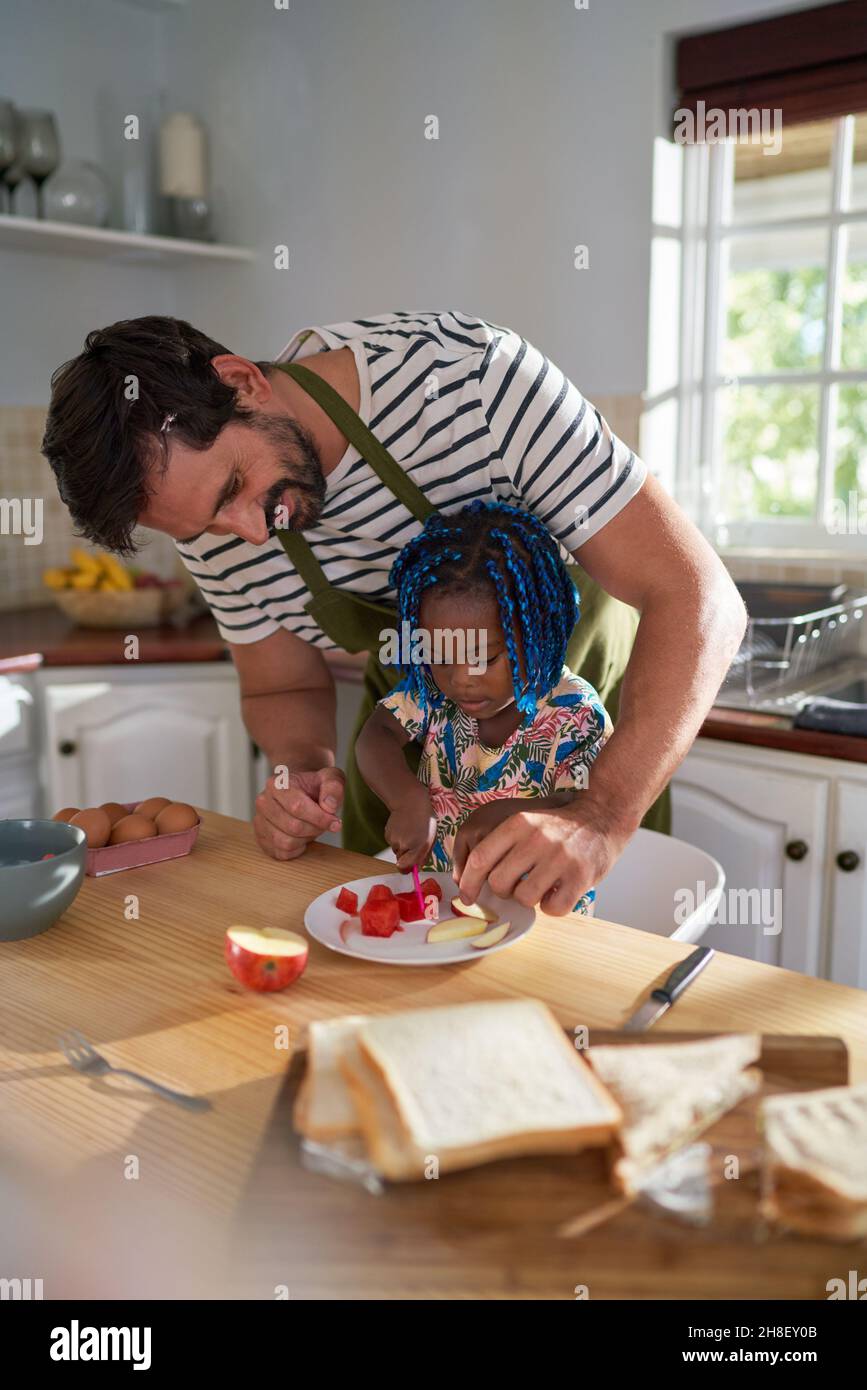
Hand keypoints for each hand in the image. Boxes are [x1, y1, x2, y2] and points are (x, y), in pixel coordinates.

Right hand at [253, 766, 344, 860]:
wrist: (302, 792)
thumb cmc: (315, 787)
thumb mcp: (331, 779)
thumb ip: (333, 788)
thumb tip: (329, 805)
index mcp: (277, 784)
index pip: (297, 807)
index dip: (319, 818)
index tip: (335, 822)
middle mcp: (263, 802)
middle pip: (293, 827)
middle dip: (315, 829)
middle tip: (324, 824)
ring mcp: (259, 820)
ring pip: (285, 842)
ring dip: (305, 839)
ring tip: (312, 829)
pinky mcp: (261, 837)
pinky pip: (281, 852)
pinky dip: (296, 849)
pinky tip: (302, 837)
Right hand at [385, 783, 436, 871]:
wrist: (410, 802)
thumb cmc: (424, 820)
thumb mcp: (431, 839)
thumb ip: (424, 856)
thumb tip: (417, 867)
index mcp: (419, 848)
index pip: (405, 869)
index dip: (407, 868)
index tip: (411, 866)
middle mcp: (405, 845)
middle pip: (401, 860)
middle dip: (407, 855)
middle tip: (414, 843)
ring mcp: (394, 840)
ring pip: (397, 851)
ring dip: (402, 846)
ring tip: (409, 833)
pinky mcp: (387, 835)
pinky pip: (392, 843)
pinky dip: (397, 839)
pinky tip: (403, 829)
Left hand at [453, 799, 631, 915]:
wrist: (602, 817)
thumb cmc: (556, 827)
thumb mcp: (525, 822)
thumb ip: (498, 845)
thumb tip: (465, 879)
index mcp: (518, 823)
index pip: (479, 859)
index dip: (468, 883)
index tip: (467, 897)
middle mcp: (537, 839)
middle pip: (498, 883)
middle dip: (503, 891)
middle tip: (516, 885)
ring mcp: (560, 858)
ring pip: (524, 898)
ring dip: (528, 899)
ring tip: (540, 886)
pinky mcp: (580, 877)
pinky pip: (552, 908)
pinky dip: (553, 906)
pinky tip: (558, 891)